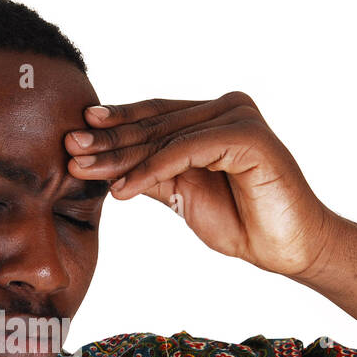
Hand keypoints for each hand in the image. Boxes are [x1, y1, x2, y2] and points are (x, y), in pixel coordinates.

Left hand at [64, 92, 340, 277]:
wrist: (288, 248)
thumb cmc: (242, 222)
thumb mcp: (182, 194)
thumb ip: (151, 174)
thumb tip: (105, 165)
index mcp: (212, 115)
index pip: (153, 117)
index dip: (114, 126)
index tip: (73, 136)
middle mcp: (227, 107)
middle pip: (155, 124)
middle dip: (109, 140)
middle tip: (68, 148)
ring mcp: (240, 117)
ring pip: (166, 136)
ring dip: (122, 156)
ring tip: (84, 170)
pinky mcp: (249, 136)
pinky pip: (187, 150)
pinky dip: (152, 169)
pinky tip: (123, 189)